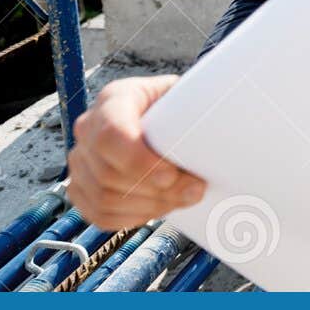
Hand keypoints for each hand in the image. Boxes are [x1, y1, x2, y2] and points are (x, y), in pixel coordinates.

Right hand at [67, 75, 206, 229]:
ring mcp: (81, 159)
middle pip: (109, 172)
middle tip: (194, 190)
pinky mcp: (81, 186)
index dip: (139, 161)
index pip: (111, 134)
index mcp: (114, 99)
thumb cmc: (176, 102)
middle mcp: (89, 127)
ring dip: (149, 206)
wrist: (162, 112)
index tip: (173, 174)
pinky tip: (159, 208)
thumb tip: (229, 122)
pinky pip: (99, 214)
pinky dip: (132, 217)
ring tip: (182, 199)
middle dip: (156, 190)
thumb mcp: (185, 92)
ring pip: (105, 197)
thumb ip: (197, 103)